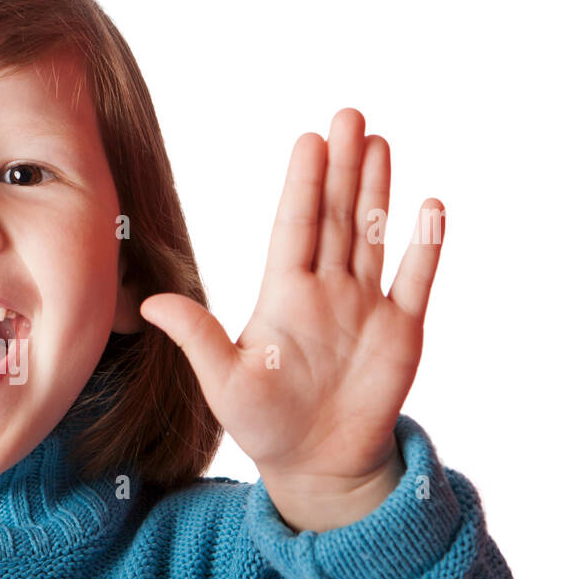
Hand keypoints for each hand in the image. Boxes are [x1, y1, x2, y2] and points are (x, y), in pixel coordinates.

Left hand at [140, 109, 443, 530]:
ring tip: (380, 140)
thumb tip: (148, 302)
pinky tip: (430, 206)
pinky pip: (415, 280)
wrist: (315, 464)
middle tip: (349, 114)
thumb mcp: (224, 381)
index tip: (309, 140)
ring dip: (378, 190)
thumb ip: (196, 337)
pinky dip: (424, 246)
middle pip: (337, 217)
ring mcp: (365, 306)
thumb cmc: (263, 423)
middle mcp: (326, 290)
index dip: (303, 184)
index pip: (295, 226)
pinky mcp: (401, 331)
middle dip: (344, 166)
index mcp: (284, 296)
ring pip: (373, 236)